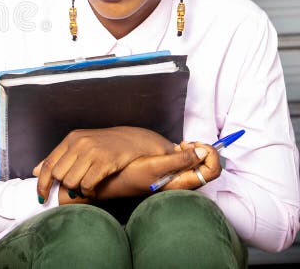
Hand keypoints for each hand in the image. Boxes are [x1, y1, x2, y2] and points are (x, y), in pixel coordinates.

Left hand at [33, 127, 174, 201]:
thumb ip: (59, 157)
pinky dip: (88, 192)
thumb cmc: (105, 145)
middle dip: (64, 186)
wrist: (134, 140)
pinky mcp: (104, 161)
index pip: (48, 163)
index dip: (42, 183)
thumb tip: (36, 170)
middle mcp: (79, 143)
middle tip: (74, 189)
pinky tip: (93, 190)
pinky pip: (87, 184)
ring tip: (85, 189)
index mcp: (71, 139)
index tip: (41, 196)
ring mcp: (92, 152)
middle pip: (58, 174)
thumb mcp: (81, 146)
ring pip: (71, 181)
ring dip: (77, 190)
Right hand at [93, 142, 218, 198]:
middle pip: (208, 166)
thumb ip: (179, 160)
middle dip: (201, 150)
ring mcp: (178, 177)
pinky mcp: (171, 172)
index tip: (195, 145)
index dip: (209, 155)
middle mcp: (184, 182)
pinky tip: (174, 148)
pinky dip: (185, 152)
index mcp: (183, 183)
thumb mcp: (154, 166)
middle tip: (185, 144)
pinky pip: (187, 162)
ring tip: (179, 145)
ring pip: (198, 163)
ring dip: (193, 150)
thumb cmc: (131, 176)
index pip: (212, 171)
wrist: (114, 181)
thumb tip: (203, 153)